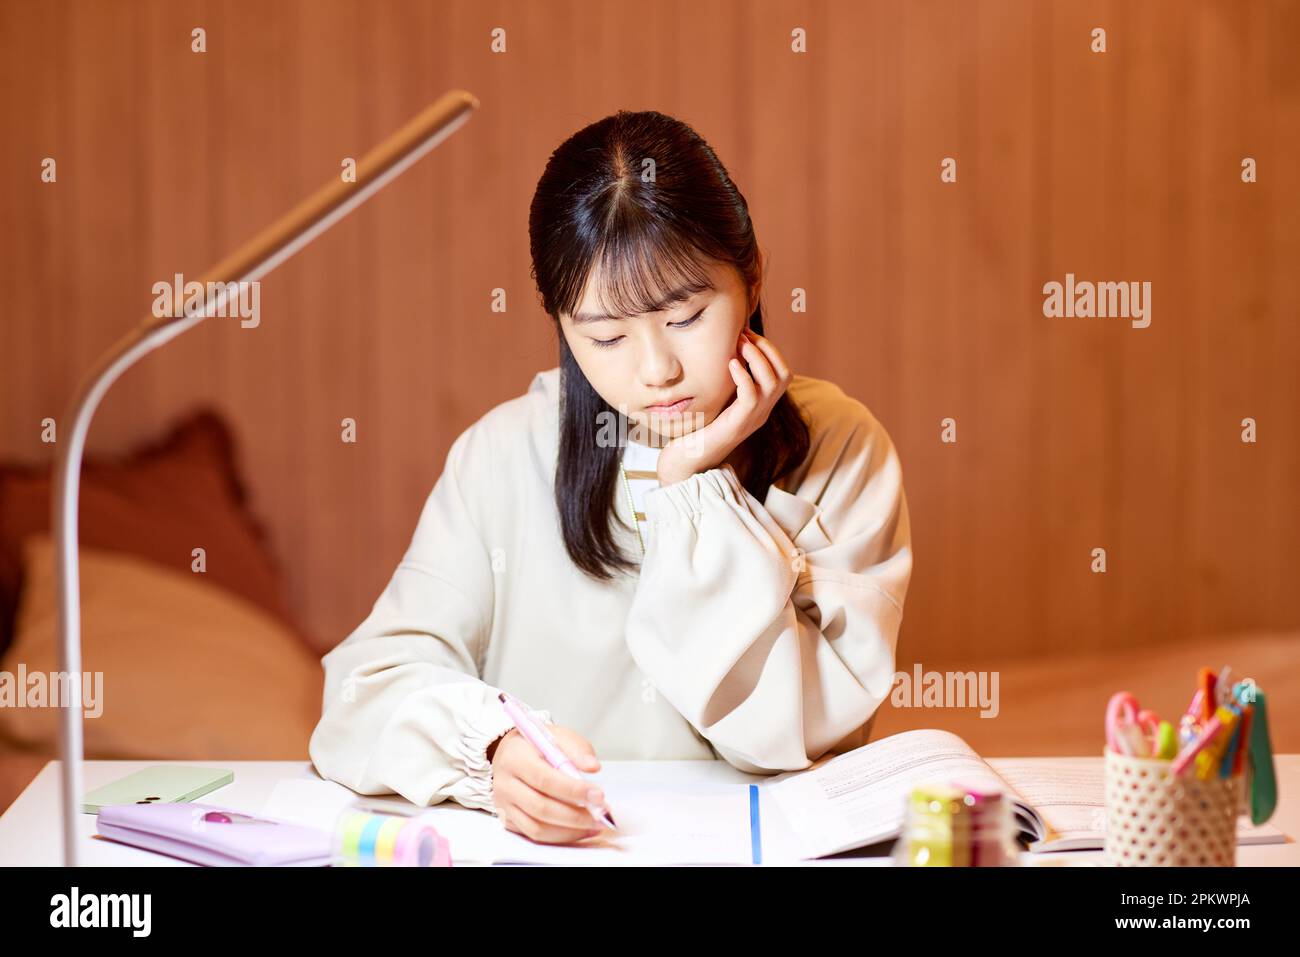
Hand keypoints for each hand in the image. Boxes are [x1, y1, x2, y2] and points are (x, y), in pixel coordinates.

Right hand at [489, 723, 612, 844]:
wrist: (510, 754)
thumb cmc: (536, 746)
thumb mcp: (557, 736)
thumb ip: (576, 749)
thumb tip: (592, 766)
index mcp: (515, 757)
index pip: (544, 778)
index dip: (573, 790)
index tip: (598, 795)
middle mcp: (505, 784)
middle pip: (541, 807)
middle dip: (576, 815)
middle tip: (602, 814)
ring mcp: (504, 805)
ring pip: (538, 828)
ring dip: (571, 830)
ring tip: (595, 825)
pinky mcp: (508, 821)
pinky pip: (535, 836)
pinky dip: (561, 837)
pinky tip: (581, 830)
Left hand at [656, 327, 792, 485]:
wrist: (689, 459)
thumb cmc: (700, 426)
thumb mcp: (720, 399)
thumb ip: (728, 381)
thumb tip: (726, 350)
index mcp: (761, 404)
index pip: (782, 372)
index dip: (769, 350)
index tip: (747, 334)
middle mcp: (763, 411)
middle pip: (785, 375)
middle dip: (768, 349)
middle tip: (745, 336)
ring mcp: (753, 418)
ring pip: (773, 383)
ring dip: (757, 358)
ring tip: (740, 344)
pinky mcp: (738, 424)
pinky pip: (752, 396)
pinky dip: (744, 376)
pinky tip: (731, 364)